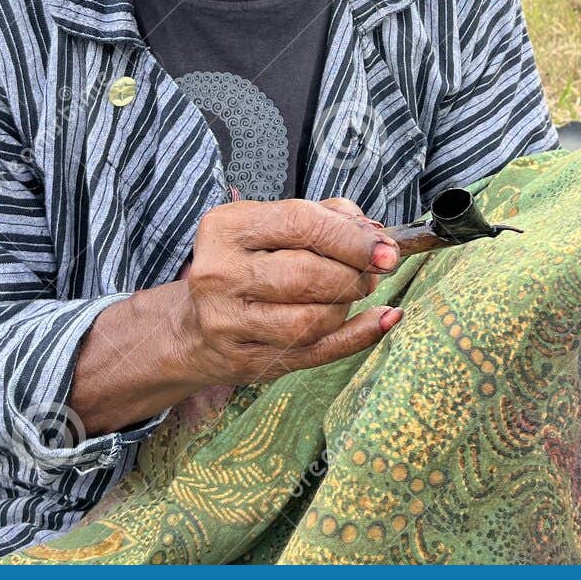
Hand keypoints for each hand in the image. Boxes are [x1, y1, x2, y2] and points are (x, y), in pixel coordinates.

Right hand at [180, 197, 401, 386]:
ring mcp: (228, 322)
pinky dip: (359, 336)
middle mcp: (220, 274)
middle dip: (354, 275)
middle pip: (308, 275)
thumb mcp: (275, 227)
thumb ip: (328, 219)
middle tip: (371, 273)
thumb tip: (375, 236)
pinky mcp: (245, 361)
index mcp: (228, 228)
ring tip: (349, 294)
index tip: (386, 249)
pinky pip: (316, 353)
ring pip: (312, 320)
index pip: (301, 224)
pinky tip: (382, 320)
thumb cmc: (249, 264)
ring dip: (347, 306)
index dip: (352, 238)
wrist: (194, 326)